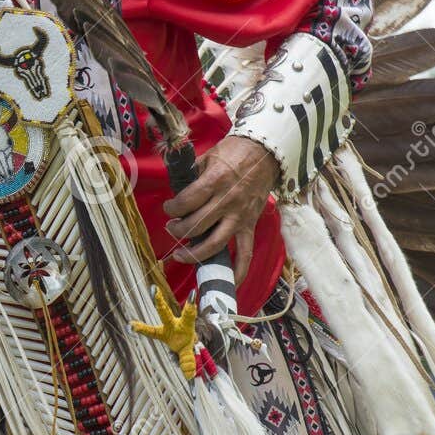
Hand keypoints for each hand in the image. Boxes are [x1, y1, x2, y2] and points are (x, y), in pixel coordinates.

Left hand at [163, 135, 279, 285]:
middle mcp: (227, 201)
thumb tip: (175, 192)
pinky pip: (245, 253)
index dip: (172, 209)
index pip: (186, 202)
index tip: (168, 209)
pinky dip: (238, 270)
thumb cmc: (234, 153)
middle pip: (196, 225)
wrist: (266, 152)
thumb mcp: (208, 157)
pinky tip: (228, 282)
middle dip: (177, 230)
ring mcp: (240, 216)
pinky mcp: (250, 225)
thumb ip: (191, 176)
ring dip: (195, 254)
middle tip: (171, 228)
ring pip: (215, 244)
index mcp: (215, 181)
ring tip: (180, 255)